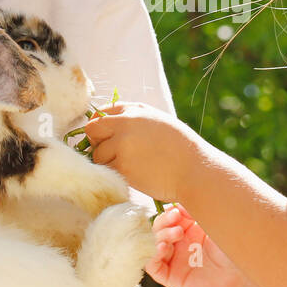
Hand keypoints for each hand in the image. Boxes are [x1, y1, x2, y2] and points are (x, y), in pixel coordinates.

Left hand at [82, 102, 205, 204]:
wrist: (194, 171)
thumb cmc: (181, 149)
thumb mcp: (160, 122)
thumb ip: (135, 119)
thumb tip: (109, 124)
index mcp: (136, 111)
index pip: (102, 112)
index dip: (102, 126)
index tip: (108, 137)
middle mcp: (126, 124)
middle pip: (92, 130)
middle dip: (97, 142)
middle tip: (112, 153)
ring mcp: (122, 145)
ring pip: (97, 154)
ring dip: (107, 162)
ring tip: (130, 166)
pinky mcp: (122, 167)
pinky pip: (107, 170)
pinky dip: (116, 174)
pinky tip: (133, 175)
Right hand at [146, 202, 245, 286]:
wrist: (242, 281)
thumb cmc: (233, 251)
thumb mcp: (214, 226)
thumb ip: (196, 213)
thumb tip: (176, 204)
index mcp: (191, 230)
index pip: (169, 217)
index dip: (169, 212)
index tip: (177, 210)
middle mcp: (181, 245)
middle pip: (158, 229)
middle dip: (163, 221)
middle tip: (176, 220)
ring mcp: (175, 261)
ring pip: (152, 244)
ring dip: (159, 236)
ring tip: (176, 234)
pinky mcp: (172, 278)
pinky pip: (152, 266)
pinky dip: (152, 255)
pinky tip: (163, 248)